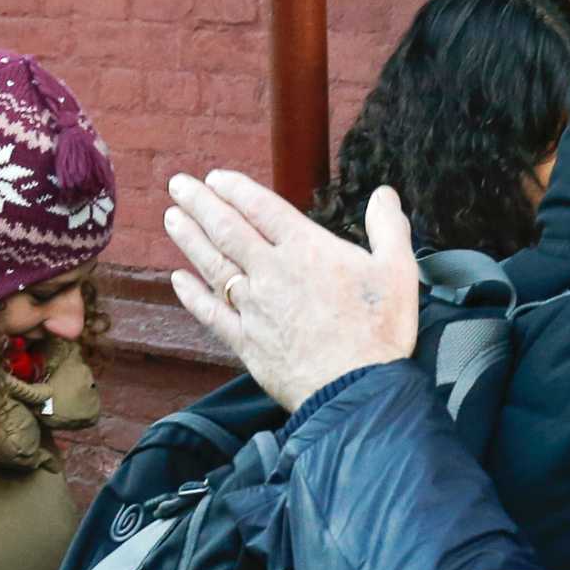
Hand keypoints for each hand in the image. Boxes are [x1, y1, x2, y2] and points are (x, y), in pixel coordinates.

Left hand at [165, 170, 419, 412]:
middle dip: (200, 203)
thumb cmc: (380, 332)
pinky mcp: (246, 341)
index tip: (216, 178)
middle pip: (228, 230)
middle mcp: (272, 272)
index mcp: (307, 249)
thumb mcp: (398, 271)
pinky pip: (211, 314)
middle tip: (178, 185)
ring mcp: (254, 307)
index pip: (262, 208)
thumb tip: (385, 194)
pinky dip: (192, 295)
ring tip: (171, 218)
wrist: (357, 391)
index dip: (236, 189)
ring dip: (189, 239)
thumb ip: (388, 227)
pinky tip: (178, 280)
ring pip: (213, 265)